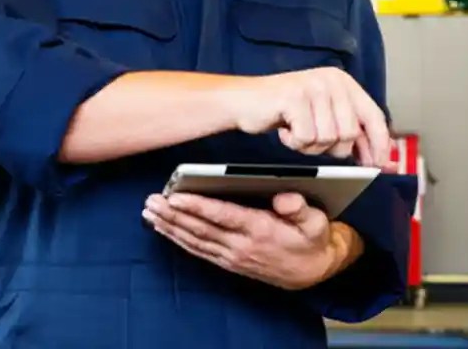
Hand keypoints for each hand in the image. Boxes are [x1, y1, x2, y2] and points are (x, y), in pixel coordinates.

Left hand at [142, 192, 362, 290]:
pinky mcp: (229, 262)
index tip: (175, 196)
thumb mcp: (316, 221)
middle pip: (201, 229)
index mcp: (261, 229)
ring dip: (170, 227)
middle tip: (152, 201)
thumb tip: (284, 197)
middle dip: (174, 215)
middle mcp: (242, 245)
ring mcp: (233, 256)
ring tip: (150, 213)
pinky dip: (179, 240)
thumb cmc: (313, 239)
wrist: (314, 270)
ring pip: (195, 240)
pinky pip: (199, 250)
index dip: (197, 206)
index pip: (223, 216)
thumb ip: (299, 208)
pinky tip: (166, 229)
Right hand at [232, 66, 390, 167]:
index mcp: (344, 82)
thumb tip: (384, 161)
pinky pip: (306, 138)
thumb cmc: (287, 113)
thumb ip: (352, 133)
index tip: (380, 165)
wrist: (244, 101)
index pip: (374, 116)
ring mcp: (314, 87)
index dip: (379, 144)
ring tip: (296, 130)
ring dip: (310, 145)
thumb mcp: (325, 116)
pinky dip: (293, 142)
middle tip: (311, 137)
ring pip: (328, 138)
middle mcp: (333, 80)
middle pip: (349, 134)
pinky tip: (285, 129)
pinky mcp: (295, 98)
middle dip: (331, 146)